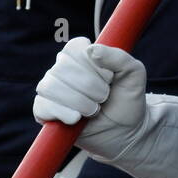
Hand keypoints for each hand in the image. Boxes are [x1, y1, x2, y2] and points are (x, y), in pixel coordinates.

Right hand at [33, 38, 148, 162]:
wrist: (124, 131)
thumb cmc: (128, 98)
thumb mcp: (134, 74)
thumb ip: (118, 57)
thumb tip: (91, 50)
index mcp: (82, 54)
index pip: (74, 47)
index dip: (93, 64)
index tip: (109, 77)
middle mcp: (62, 68)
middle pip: (62, 67)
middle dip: (90, 86)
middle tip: (104, 97)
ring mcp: (51, 89)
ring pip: (51, 86)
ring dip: (79, 101)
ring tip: (94, 109)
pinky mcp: (45, 110)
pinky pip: (43, 106)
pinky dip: (63, 113)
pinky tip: (77, 118)